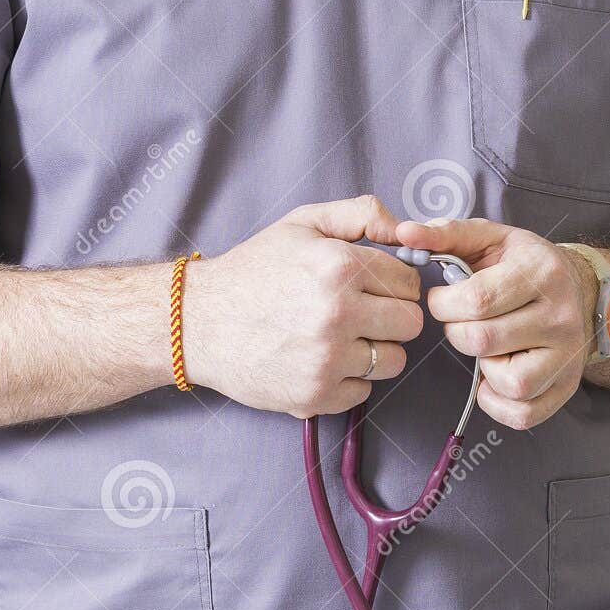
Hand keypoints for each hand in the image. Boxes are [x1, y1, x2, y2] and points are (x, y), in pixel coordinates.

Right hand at [181, 195, 424, 418]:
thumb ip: (362, 214)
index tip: (375, 286)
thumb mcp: (303, 223)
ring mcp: (326, 359)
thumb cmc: (254, 270)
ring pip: (393, 360)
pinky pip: (363, 390)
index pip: (409, 282)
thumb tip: (406, 229)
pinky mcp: (314, 395)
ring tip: (343, 336)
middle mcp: (338, 314)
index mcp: (340, 266)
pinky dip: (348, 379)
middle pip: (410, 323)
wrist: (198, 321)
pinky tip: (323, 360)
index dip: (395, 282)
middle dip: (392, 315)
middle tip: (363, 312)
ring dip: (375, 349)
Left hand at [394, 216, 597, 430]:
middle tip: (462, 321)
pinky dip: (498, 401)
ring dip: (482, 368)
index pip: (477, 300)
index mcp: (541, 272)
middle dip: (457, 332)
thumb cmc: (523, 264)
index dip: (443, 304)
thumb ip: (444, 234)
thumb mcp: (489, 238)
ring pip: (508, 382)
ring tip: (486, 346)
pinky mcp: (567, 387)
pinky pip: (524, 412)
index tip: (443, 298)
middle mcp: (561, 315)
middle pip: (484, 341)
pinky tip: (494, 374)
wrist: (578, 287)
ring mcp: (567, 355)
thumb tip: (403, 233)